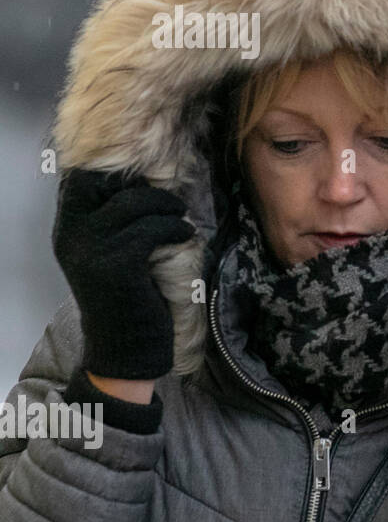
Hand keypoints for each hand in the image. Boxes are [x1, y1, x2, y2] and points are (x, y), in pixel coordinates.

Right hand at [52, 168, 194, 380]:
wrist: (125, 349)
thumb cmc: (127, 297)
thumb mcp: (110, 254)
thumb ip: (114, 221)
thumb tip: (146, 182)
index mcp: (68, 229)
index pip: (82, 179)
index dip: (115, 172)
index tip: (146, 181)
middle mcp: (72, 234)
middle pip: (109, 183)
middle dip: (146, 187)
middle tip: (170, 202)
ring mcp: (91, 249)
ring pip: (135, 203)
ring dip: (166, 206)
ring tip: (180, 219)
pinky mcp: (117, 264)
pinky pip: (152, 228)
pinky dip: (175, 227)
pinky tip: (185, 235)